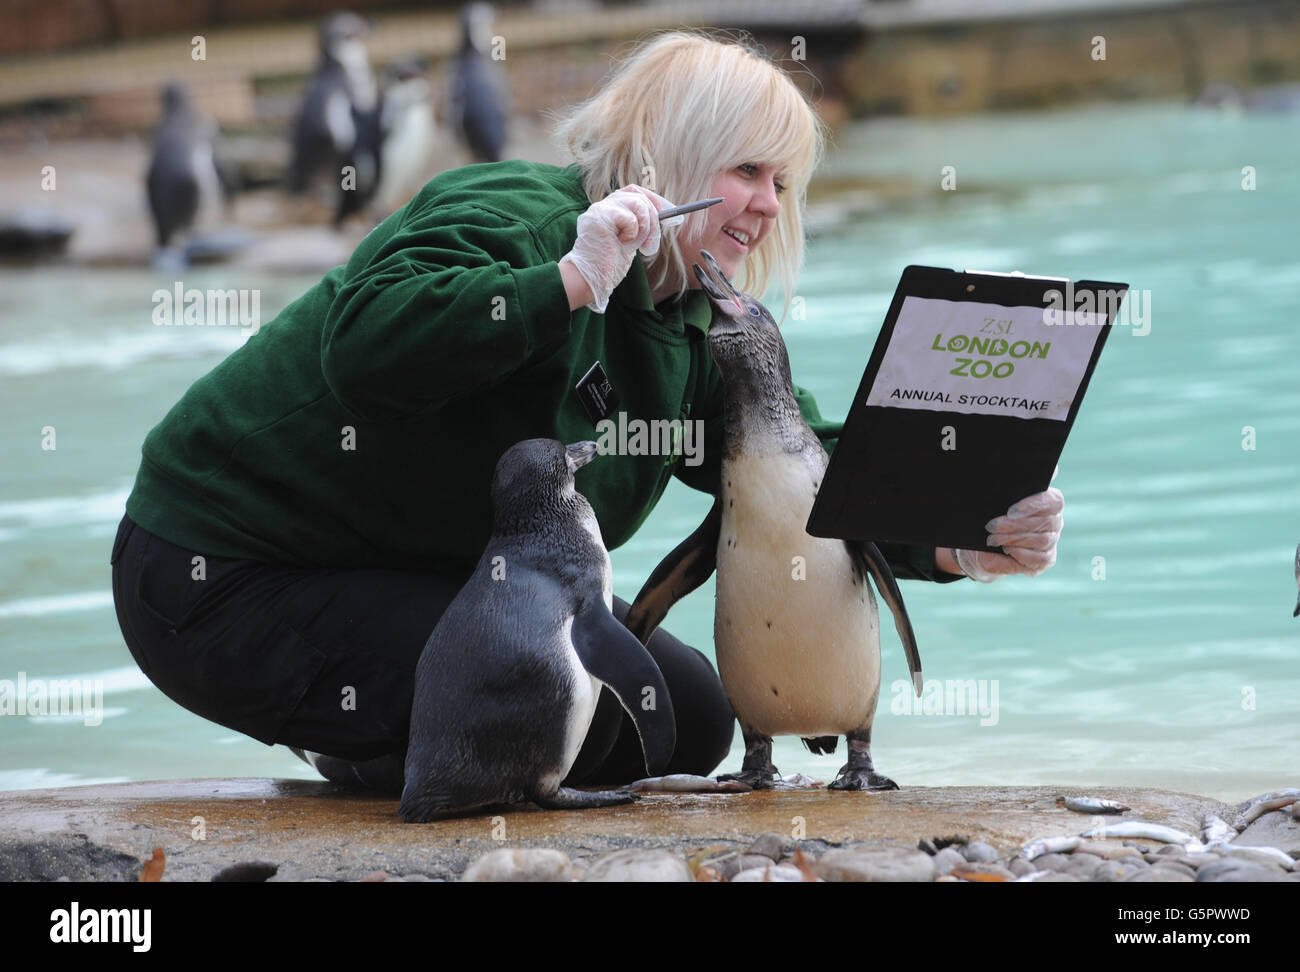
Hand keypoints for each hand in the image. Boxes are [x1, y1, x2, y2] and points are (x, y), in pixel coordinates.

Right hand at [559, 185, 683, 312]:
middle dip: (654, 219)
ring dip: (645, 227)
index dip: (652, 198)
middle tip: (652, 242)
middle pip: (639, 196)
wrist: (591, 279)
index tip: (665, 211)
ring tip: (637, 245)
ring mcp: (599, 209)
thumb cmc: (608, 265)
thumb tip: (661, 215)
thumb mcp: (630, 240)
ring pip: (638, 203)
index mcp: (608, 209)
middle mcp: (602, 205)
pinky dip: (632, 233)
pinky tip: (621, 244)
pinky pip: (630, 218)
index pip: (633, 191)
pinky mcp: (600, 216)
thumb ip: (640, 225)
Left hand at [951, 486, 1063, 581]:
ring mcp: (1051, 541)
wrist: (982, 548)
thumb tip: (1011, 489)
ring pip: (1042, 540)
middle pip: (1045, 522)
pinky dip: (1021, 553)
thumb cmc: (990, 521)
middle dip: (1015, 525)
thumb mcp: (993, 507)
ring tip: (993, 539)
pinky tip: (1006, 550)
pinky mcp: (1046, 559)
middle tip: (992, 526)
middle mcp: (1054, 521)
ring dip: (1014, 539)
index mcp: (1048, 501)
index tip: (1010, 511)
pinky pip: (1039, 558)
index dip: (1033, 505)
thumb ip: (1004, 494)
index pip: (1053, 501)